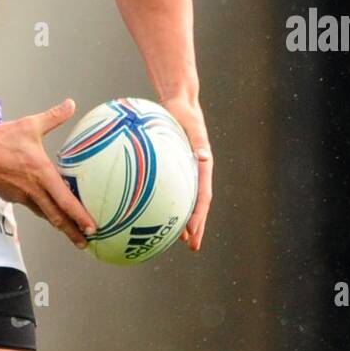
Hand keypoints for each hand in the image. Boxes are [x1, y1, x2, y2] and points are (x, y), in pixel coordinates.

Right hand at [0, 98, 96, 248]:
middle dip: (72, 232)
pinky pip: (32, 207)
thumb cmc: (0, 141)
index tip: (92, 228)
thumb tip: (71, 104)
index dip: (79, 216)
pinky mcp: (12, 198)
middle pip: (57, 217)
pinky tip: (48, 211)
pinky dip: (44, 212)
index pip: (65, 201)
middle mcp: (34, 191)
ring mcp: (22, 197)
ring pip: (45, 214)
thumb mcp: (29, 126)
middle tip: (86, 244)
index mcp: (42, 175)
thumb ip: (53, 117)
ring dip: (59, 225)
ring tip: (72, 233)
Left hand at [163, 95, 211, 250]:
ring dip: (180, 221)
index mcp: (203, 167)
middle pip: (197, 206)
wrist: (179, 103)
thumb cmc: (183, 112)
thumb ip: (197, 139)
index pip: (203, 197)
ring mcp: (185, 174)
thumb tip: (205, 155)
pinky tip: (144, 213)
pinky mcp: (173, 171)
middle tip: (191, 246)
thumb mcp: (191, 123)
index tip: (192, 232)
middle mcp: (196, 174)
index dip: (199, 216)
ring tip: (172, 240)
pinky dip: (159, 203)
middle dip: (195, 228)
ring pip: (182, 201)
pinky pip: (166, 190)